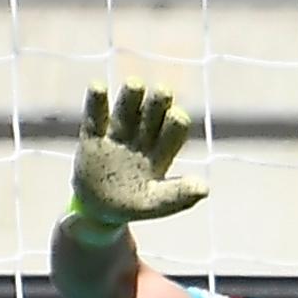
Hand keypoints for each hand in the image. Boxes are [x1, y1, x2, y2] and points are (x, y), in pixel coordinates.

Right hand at [68, 80, 210, 241]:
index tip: (176, 118)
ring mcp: (118, 134)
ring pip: (127, 108)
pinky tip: (97, 86)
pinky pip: (95, 117)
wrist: (100, 212)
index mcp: (163, 149)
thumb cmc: (135, 205)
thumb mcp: (157, 204)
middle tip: (163, 92)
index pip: (175, 128)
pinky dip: (96, 102)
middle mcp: (143, 136)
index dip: (176, 121)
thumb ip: (179, 195)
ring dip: (132, 96)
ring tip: (135, 85)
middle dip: (159, 101)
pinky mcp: (93, 138)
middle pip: (154, 111)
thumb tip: (204, 189)